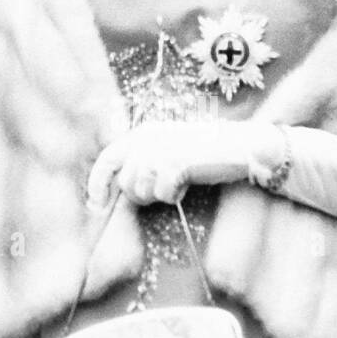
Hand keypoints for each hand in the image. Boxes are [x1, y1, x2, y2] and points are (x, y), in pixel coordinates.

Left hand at [86, 120, 282, 206]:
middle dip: (140, 195)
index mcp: (141, 133)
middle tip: (163, 190)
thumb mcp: (167, 149)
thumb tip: (122, 188)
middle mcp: (146, 138)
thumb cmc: (204, 152)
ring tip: (177, 184)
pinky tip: (187, 184)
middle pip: (125, 182)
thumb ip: (144, 162)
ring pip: (140, 189)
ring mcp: (160, 149)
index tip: (97, 204)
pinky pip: (162, 192)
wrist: (238, 145)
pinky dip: (173, 195)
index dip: (97, 183)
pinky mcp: (175, 162)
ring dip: (157, 195)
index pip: (106, 159)